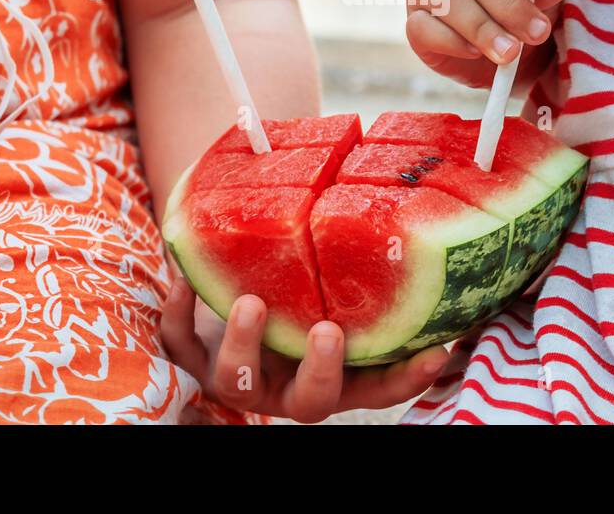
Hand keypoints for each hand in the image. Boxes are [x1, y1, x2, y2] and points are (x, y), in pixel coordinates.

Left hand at [161, 279, 448, 423]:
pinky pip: (180, 346)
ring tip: (251, 301)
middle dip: (320, 372)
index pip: (379, 386)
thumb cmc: (306, 271)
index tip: (435, 351)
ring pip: (237, 384)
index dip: (407, 377)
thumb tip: (420, 212)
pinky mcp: (198, 355)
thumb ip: (368, 262)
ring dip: (243, 347)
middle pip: (310, 402)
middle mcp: (290, 382)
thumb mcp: (336, 272)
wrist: (240, 268)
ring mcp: (243, 375)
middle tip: (327, 332)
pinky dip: (177, 312)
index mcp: (336, 371)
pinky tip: (184, 276)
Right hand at [406, 0, 567, 88]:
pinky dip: (453, 42)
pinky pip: (425, 29)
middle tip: (537, 32)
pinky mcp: (414, 20)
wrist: (500, 48)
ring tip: (511, 52)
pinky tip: (475, 53)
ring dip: (483, 28)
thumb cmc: (521, 6)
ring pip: (448, 0)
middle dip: (510, 5)